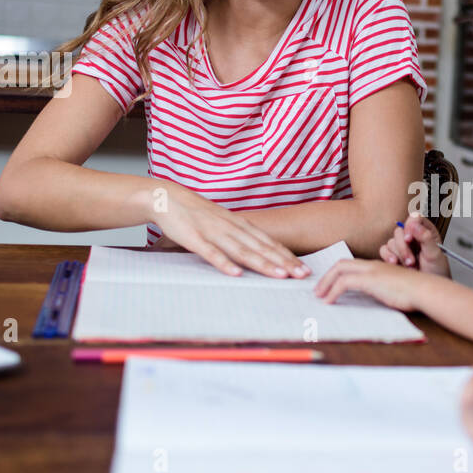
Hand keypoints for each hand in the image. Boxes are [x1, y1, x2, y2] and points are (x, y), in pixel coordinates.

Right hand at [149, 183, 309, 278]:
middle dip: (284, 262)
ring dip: (263, 263)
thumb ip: (241, 236)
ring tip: (280, 275)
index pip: (269, 242)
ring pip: (242, 251)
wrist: (168, 197)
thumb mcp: (225, 222)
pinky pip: (211, 253)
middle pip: (262, 247)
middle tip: (302, 274)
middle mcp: (232, 227)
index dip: (287, 255)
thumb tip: (261, 251)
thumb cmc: (198, 213)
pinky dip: (224, 263)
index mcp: (240, 224)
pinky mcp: (195, 238)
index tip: (304, 268)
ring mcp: (214, 232)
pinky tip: (236, 274)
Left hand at [314, 258, 423, 310]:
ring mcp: (371, 271)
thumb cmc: (415, 293)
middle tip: (318, 290)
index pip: (351, 264)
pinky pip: (344, 282)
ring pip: (339, 270)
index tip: (329, 285)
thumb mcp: (393, 290)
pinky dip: (333, 291)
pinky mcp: (370, 280)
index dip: (337, 273)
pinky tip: (329, 301)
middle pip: (341, 264)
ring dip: (326, 283)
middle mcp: (372, 265)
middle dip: (326, 276)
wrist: (425, 290)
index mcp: (377, 266)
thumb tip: (369, 301)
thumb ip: (380, 291)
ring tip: (319, 296)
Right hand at [380, 213, 449, 276]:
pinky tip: (396, 264)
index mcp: (426, 231)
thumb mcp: (435, 254)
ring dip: (399, 255)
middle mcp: (413, 236)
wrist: (428, 287)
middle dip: (404, 247)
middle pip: (400, 231)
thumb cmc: (437, 271)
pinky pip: (384, 250)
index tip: (410, 238)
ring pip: (391, 242)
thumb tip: (415, 225)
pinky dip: (388, 257)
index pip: (415, 218)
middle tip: (412, 260)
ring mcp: (402, 245)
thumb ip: (426, 238)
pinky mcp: (393, 254)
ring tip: (410, 266)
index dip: (410, 225)